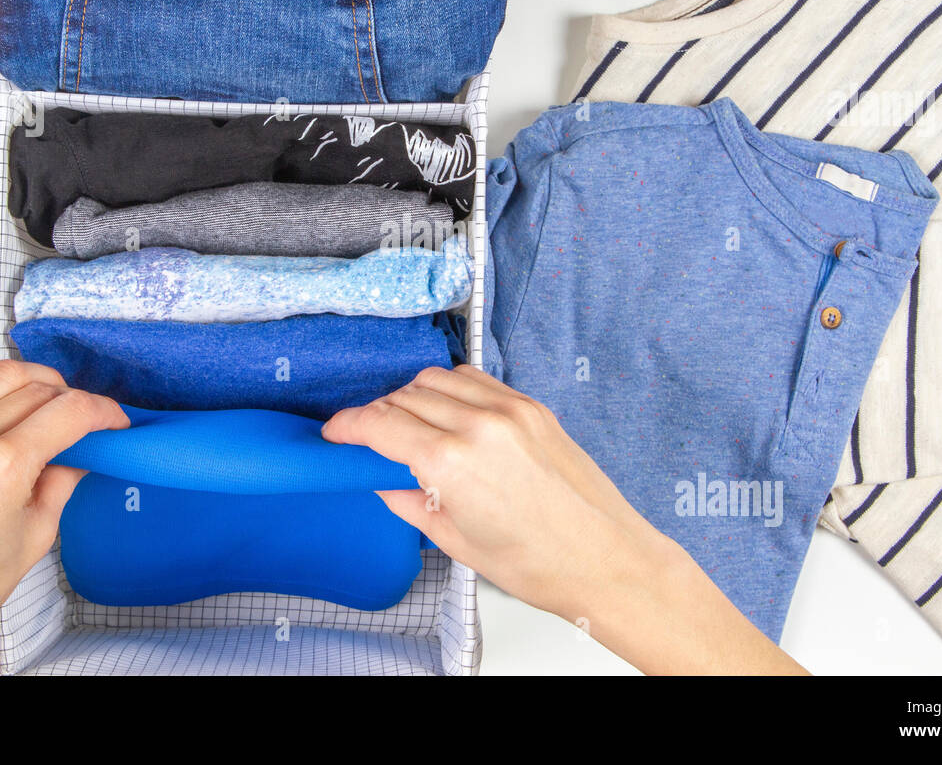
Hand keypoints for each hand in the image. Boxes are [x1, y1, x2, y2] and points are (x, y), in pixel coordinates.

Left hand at [0, 361, 128, 674]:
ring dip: (30, 384)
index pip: (69, 411)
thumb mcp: (35, 536)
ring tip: (42, 406)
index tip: (113, 419)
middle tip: (81, 420)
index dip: (103, 410)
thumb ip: (63, 481)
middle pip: (36, 387)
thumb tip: (79, 452)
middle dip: (70, 399)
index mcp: (1, 467)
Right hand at [323, 365, 804, 674]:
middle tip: (369, 437)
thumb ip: (411, 501)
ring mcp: (509, 410)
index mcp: (451, 463)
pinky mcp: (532, 407)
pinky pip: (476, 380)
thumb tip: (385, 481)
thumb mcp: (456, 542)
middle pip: (403, 396)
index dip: (347, 425)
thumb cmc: (540, 563)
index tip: (335, 432)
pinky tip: (448, 412)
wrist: (606, 559)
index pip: (380, 423)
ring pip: (438, 379)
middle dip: (378, 414)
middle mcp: (478, 425)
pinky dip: (452, 389)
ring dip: (413, 396)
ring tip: (410, 425)